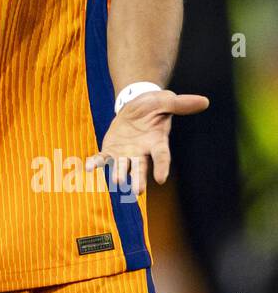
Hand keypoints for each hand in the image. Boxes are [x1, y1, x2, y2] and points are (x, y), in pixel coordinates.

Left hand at [85, 88, 209, 200]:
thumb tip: (205, 101)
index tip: (161, 179)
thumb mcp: (166, 101)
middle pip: (140, 167)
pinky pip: (103, 158)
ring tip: (116, 183)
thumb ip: (181, 104)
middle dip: (138, 179)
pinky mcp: (112, 149)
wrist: (136, 105)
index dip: (162, 166)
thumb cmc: (155, 105)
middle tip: (137, 191)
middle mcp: (142, 151)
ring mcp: (126, 153)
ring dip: (118, 174)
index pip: (161, 156)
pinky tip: (88, 168)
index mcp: (157, 141)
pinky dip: (96, 163)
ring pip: (121, 166)